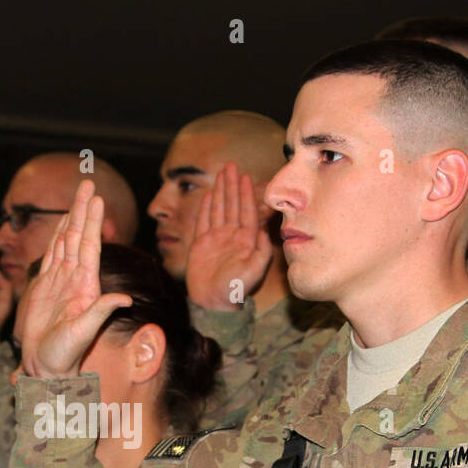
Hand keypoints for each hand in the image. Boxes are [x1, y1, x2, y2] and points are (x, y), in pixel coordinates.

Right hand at [20, 180, 132, 378]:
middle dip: (83, 210)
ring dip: (72, 218)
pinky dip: (56, 237)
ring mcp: (60, 281)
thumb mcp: (84, 333)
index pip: (90, 246)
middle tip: (88, 183)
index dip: (94, 222)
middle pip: (79, 236)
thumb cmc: (64, 355)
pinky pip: (51, 255)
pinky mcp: (44, 287)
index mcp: (85, 286)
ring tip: (78, 196)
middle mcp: (75, 279)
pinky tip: (62, 224)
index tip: (98, 199)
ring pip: (66, 241)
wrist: (46, 367)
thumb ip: (101, 312)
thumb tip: (126, 300)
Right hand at [184, 162, 272, 311]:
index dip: (246, 193)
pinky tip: (207, 195)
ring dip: (220, 191)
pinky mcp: (201, 244)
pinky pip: (203, 221)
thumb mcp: (255, 269)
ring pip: (219, 209)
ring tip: (221, 174)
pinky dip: (205, 207)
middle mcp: (231, 236)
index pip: (247, 210)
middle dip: (232, 185)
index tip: (246, 176)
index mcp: (246, 239)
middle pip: (232, 204)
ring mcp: (215, 239)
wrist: (213, 302)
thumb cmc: (236, 288)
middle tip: (231, 165)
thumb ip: (262, 249)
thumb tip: (265, 229)